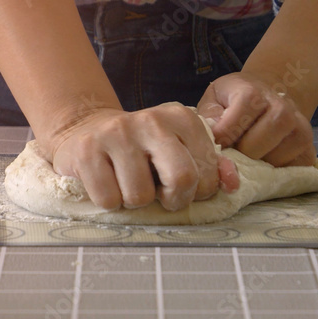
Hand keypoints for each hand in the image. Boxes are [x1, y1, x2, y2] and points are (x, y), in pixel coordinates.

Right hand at [46, 103, 238, 210]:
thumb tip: (233, 184)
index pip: (206, 172)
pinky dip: (108, 201)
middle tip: (160, 197)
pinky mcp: (86, 150)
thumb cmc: (140, 149)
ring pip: (140, 196)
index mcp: (181, 117)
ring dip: (134, 201)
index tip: (180, 188)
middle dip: (173, 201)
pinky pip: (108, 200)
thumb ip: (211, 164)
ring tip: (127, 183)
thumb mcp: (178, 148)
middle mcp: (151, 120)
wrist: (84, 130)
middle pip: (181, 179)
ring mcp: (117, 133)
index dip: (197, 192)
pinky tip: (106, 182)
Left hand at [197, 72, 315, 166]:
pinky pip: (291, 171)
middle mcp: (282, 107)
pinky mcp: (309, 150)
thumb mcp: (214, 98)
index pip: (237, 120)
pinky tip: (265, 163)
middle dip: (241, 153)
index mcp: (253, 92)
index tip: (217, 142)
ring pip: (276, 160)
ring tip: (249, 157)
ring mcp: (300, 128)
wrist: (268, 94)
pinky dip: (274, 173)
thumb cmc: (234, 101)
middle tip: (234, 153)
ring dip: (258, 166)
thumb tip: (212, 139)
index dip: (223, 136)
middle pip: (258, 143)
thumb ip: (208, 116)